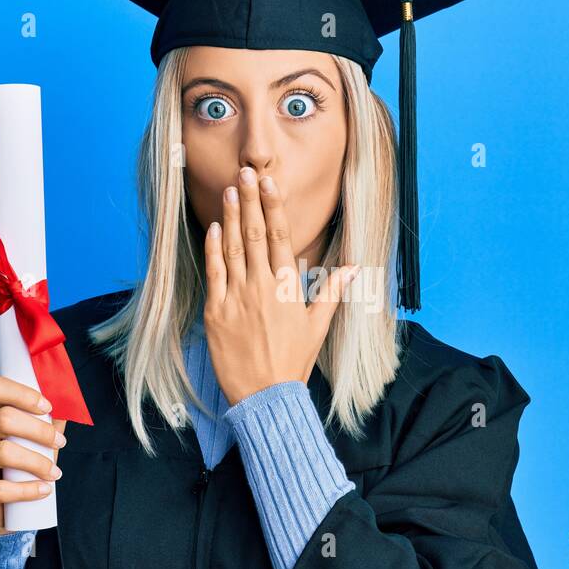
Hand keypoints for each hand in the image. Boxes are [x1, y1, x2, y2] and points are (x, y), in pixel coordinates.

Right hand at [0, 375, 67, 535]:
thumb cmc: (16, 469)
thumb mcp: (31, 442)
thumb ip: (46, 422)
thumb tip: (69, 405)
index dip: (23, 394)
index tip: (48, 407)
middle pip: (2, 419)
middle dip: (39, 430)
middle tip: (60, 442)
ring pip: (3, 453)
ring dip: (37, 461)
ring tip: (55, 472)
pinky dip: (28, 489)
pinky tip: (44, 490)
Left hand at [203, 165, 359, 405]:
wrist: (265, 396)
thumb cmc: (293, 361)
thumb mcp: (318, 326)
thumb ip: (332, 291)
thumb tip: (354, 267)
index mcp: (287, 288)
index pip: (279, 238)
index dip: (272, 207)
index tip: (268, 183)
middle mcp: (262, 288)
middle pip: (254, 235)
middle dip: (249, 201)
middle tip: (245, 172)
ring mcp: (237, 298)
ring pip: (233, 249)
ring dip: (230, 217)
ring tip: (230, 190)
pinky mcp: (217, 312)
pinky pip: (214, 274)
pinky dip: (214, 249)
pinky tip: (213, 228)